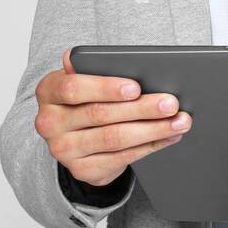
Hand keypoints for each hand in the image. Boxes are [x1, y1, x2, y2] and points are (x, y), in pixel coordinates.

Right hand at [34, 50, 192, 186]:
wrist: (72, 134)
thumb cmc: (84, 97)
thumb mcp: (83, 78)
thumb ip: (93, 67)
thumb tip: (114, 58)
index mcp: (49, 91)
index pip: (74, 88)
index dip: (106, 88)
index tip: (136, 87)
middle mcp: (49, 122)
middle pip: (100, 115)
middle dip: (141, 108)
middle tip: (171, 103)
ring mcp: (63, 150)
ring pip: (114, 139)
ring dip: (152, 129)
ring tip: (179, 121)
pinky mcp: (81, 170)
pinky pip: (121, 158)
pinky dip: (150, 146)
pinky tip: (168, 136)